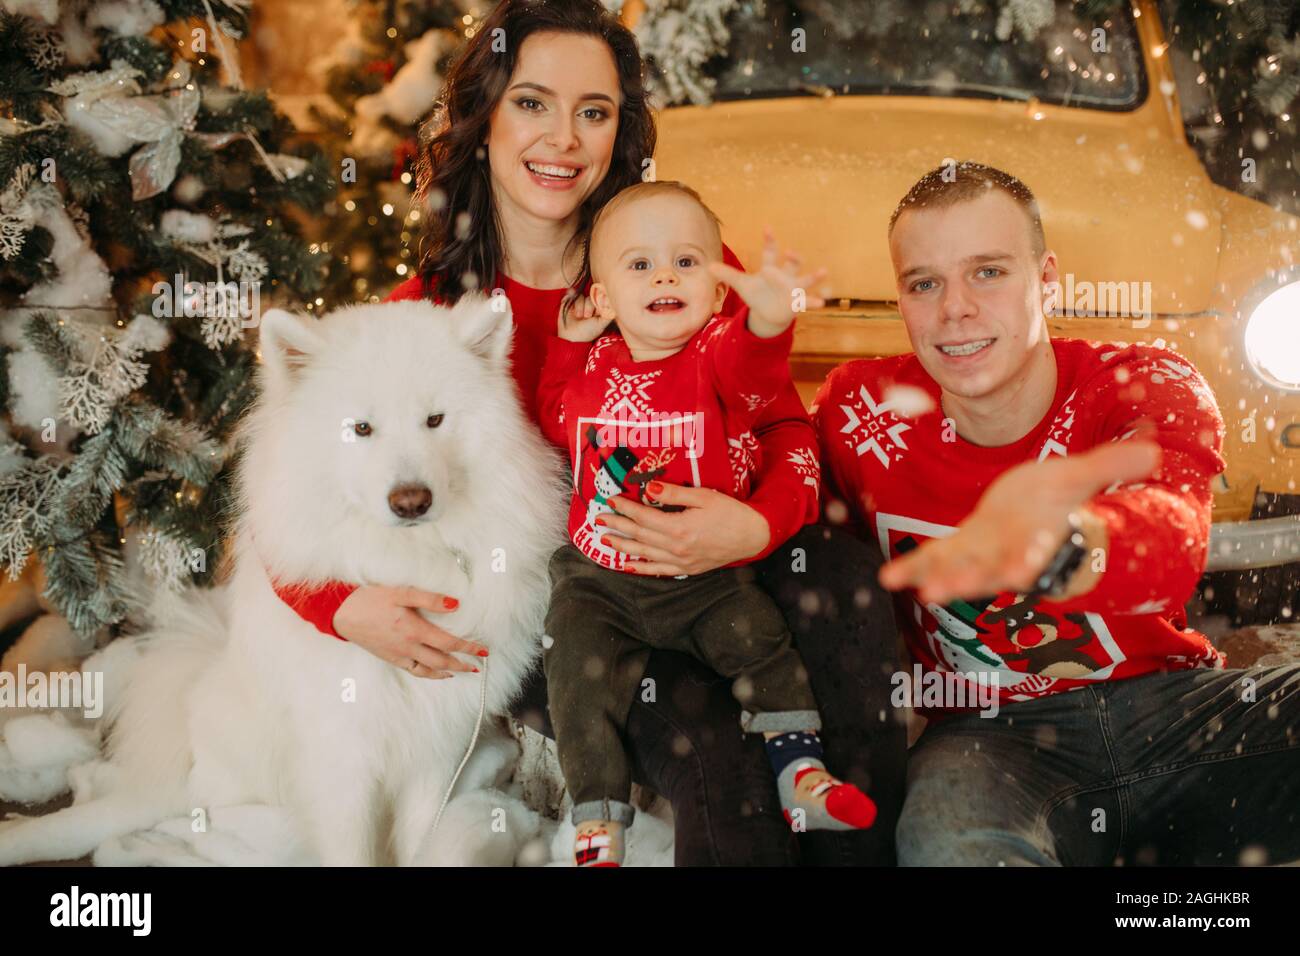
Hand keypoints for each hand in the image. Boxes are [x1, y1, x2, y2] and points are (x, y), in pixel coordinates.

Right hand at [332, 585, 487, 678]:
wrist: (342, 614)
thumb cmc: (370, 599)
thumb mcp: (401, 592)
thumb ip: (429, 599)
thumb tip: (455, 605)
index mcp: (414, 629)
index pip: (449, 643)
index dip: (469, 648)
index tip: (484, 650)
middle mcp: (409, 647)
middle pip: (443, 660)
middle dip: (463, 663)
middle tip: (479, 665)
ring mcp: (399, 655)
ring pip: (430, 669)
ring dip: (449, 671)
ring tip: (463, 671)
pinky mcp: (390, 658)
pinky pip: (415, 671)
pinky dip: (430, 674)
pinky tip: (437, 672)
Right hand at [557, 293, 607, 342]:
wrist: (571, 337)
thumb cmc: (588, 332)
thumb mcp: (601, 324)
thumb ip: (609, 314)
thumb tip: (615, 306)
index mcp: (598, 309)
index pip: (600, 298)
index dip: (598, 303)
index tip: (597, 313)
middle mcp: (589, 305)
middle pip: (591, 297)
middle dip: (589, 307)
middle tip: (587, 317)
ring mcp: (579, 303)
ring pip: (581, 297)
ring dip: (579, 307)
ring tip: (578, 316)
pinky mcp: (569, 302)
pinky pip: (571, 294)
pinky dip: (571, 296)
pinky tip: (572, 304)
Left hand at [596, 482, 770, 575]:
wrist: (753, 536)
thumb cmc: (731, 513)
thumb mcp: (703, 497)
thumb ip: (674, 494)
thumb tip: (648, 489)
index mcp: (679, 528)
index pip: (643, 517)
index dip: (625, 508)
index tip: (611, 499)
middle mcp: (676, 548)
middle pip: (639, 536)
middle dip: (617, 526)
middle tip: (599, 519)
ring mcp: (681, 561)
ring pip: (644, 554)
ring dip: (623, 547)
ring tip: (605, 540)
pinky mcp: (687, 569)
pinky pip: (659, 570)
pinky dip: (641, 568)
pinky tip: (627, 565)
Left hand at [708, 226, 827, 336]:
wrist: (769, 313)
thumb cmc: (757, 294)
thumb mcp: (742, 285)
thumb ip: (728, 275)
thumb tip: (708, 267)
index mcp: (770, 269)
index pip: (770, 252)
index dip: (769, 240)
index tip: (767, 228)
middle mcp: (785, 275)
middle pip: (791, 264)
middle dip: (793, 258)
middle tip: (791, 252)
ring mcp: (793, 288)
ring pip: (805, 279)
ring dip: (814, 276)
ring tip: (823, 271)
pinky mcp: (797, 302)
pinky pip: (807, 301)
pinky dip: (814, 302)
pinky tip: (822, 303)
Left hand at [879, 440, 1160, 603]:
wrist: (1041, 512)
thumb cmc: (1064, 499)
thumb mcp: (1084, 475)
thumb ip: (1114, 464)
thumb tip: (1154, 447)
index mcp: (1045, 540)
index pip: (1043, 555)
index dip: (1035, 562)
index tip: (1025, 570)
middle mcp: (1014, 553)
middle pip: (996, 571)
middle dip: (974, 580)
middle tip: (949, 589)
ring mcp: (985, 553)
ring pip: (963, 570)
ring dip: (943, 579)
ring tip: (922, 591)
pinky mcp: (963, 545)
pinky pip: (936, 558)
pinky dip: (915, 567)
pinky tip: (890, 578)